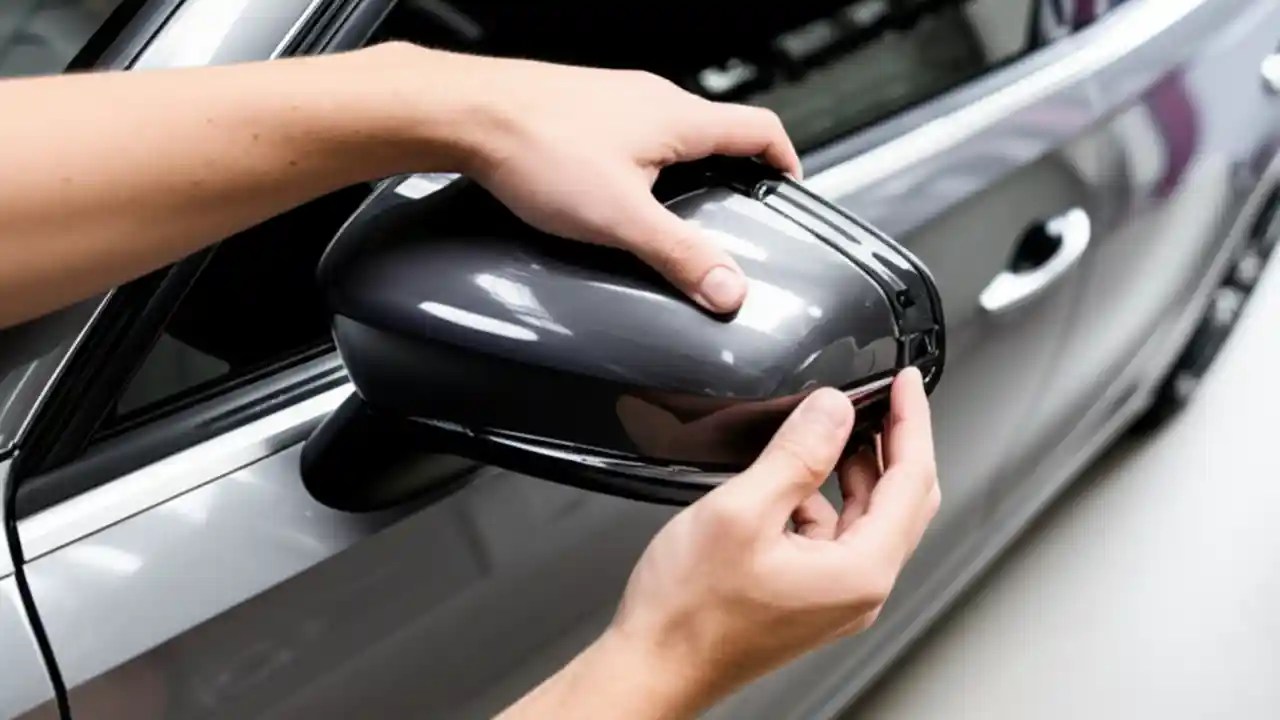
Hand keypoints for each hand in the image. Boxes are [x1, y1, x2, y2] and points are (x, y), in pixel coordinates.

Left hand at [454, 54, 801, 312]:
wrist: (466, 113)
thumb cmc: (537, 148)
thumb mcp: (621, 217)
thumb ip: (680, 254)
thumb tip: (730, 288)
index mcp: (679, 117)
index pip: (760, 128)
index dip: (785, 161)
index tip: (789, 191)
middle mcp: (652, 99)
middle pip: (716, 133)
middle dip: (732, 176)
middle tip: (731, 218)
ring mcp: (615, 100)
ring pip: (670, 135)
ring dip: (684, 173)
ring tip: (674, 218)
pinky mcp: (581, 110)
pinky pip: (630, 137)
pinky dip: (641, 168)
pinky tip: (614, 198)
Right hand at [500, 369, 939, 719]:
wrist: (654, 666)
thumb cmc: (689, 611)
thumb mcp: (742, 510)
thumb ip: (795, 454)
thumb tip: (832, 410)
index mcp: (859, 571)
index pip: (911, 479)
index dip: (912, 421)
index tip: (906, 382)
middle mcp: (858, 590)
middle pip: (902, 500)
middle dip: (893, 443)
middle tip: (883, 397)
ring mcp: (834, 598)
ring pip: (867, 518)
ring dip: (856, 469)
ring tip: (831, 428)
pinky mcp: (808, 599)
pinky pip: (835, 537)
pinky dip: (824, 499)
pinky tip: (790, 480)